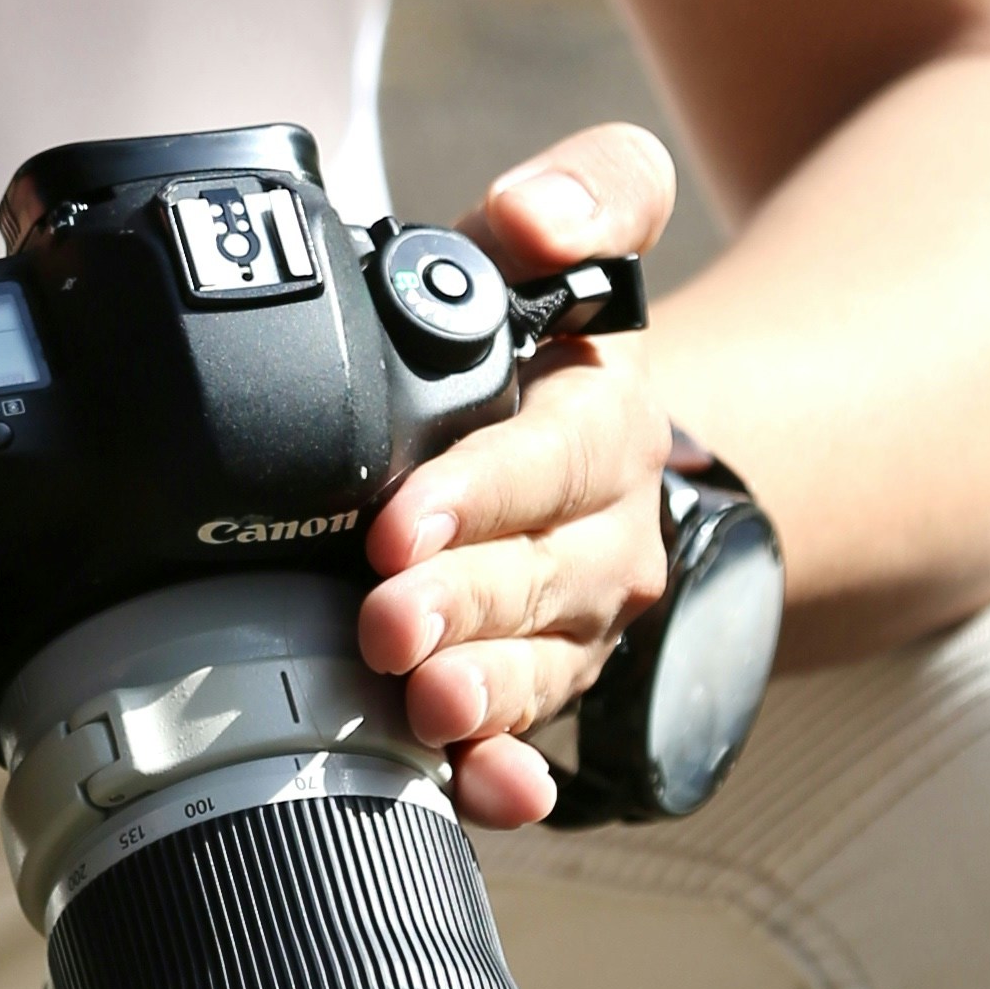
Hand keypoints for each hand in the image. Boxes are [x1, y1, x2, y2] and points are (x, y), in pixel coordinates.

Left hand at [355, 121, 678, 830]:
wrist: (583, 439)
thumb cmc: (547, 334)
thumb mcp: (573, 240)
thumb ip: (585, 195)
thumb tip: (543, 212)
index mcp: (603, 424)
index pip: (553, 457)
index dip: (482, 490)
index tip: (399, 518)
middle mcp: (602, 534)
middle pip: (541, 578)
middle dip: (463, 602)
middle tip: (386, 619)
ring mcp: (575, 625)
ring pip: (538, 667)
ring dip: (482, 695)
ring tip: (422, 703)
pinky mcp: (537, 686)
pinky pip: (534, 742)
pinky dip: (508, 776)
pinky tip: (479, 793)